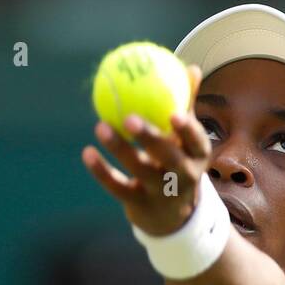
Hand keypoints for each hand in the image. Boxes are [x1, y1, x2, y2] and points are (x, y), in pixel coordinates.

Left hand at [82, 63, 211, 236]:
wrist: (171, 216)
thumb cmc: (178, 163)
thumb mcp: (187, 140)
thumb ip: (186, 106)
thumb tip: (191, 68)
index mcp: (197, 156)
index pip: (196, 141)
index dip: (187, 129)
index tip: (174, 114)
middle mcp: (182, 176)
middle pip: (167, 157)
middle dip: (149, 138)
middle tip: (129, 118)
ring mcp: (160, 193)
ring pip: (139, 169)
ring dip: (119, 149)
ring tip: (100, 126)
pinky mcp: (139, 205)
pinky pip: (117, 187)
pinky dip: (101, 171)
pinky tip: (87, 153)